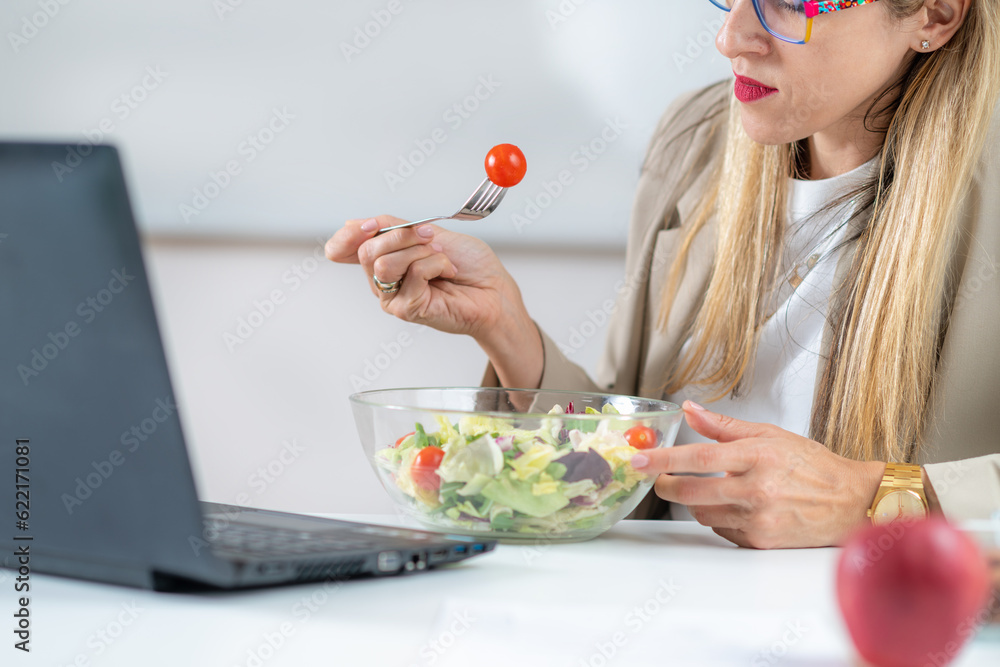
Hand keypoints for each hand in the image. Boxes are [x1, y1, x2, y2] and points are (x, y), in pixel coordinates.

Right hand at [324, 216, 542, 387]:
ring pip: (385, 263)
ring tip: (444, 258)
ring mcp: (393, 298)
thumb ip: (392, 227)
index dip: (350, 235)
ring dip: (422, 251)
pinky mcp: (408, 309)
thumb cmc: (470, 265)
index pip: (345, 249)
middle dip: (402, 235)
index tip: (372, 225)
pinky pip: (413, 273)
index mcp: (385, 259)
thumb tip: (355, 223)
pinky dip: (437, 264)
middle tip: (431, 237)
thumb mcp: (429, 234)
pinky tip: (449, 272)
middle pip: (367, 250)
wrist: (495, 290)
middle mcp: (383, 281)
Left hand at [632, 401, 884, 548]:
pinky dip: (719, 519)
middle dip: (667, 485)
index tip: (637, 459)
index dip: (663, 459)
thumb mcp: (769, 434)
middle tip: (662, 479)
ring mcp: (759, 519)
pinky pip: (721, 530)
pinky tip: (735, 507)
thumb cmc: (813, 466)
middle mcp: (757, 489)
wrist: (852, 502)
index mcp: (758, 456)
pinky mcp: (761, 541)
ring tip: (712, 489)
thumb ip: (723, 427)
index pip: (699, 457)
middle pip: (691, 492)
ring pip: (702, 513)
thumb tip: (689, 410)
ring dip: (696, 502)